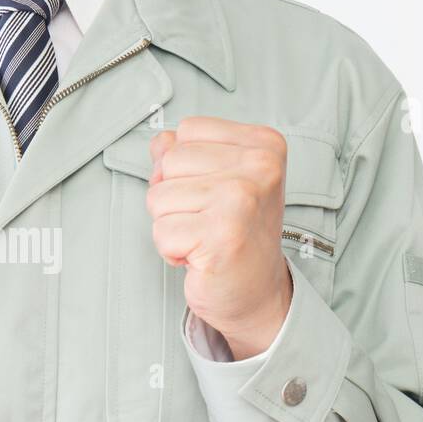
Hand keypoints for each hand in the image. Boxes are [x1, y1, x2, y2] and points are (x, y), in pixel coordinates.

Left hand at [146, 117, 293, 359]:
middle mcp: (260, 167)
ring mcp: (242, 199)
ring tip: (203, 237)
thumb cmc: (236, 234)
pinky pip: (161, 231)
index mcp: (264, 144)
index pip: (187, 131)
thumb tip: (160, 142)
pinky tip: (200, 256)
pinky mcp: (222, 235)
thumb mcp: (219, 179)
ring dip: (171, 224)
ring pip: (158, 196)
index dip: (184, 166)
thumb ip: (187, 151)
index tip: (211, 193)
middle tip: (206, 220)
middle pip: (170, 161)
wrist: (257, 291)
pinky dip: (171, 250)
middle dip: (173, 196)